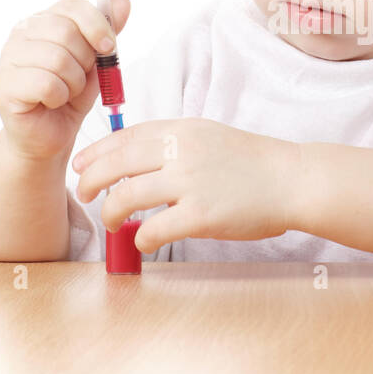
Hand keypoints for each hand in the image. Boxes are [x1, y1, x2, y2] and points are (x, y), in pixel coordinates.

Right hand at [0, 0, 131, 161]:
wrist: (50, 135)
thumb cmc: (70, 95)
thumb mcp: (96, 61)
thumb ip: (107, 31)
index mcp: (44, 21)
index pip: (71, 6)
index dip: (96, 25)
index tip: (108, 47)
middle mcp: (22, 33)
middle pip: (65, 31)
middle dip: (84, 60)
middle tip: (79, 78)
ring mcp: (9, 58)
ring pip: (57, 59)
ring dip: (73, 82)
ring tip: (66, 92)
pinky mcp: (6, 86)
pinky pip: (47, 84)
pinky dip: (60, 97)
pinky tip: (53, 102)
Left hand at [72, 118, 302, 251]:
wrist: (291, 180)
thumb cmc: (252, 162)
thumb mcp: (209, 135)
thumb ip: (174, 143)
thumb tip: (135, 160)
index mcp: (182, 130)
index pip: (125, 137)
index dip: (96, 152)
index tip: (81, 165)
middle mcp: (181, 152)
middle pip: (116, 165)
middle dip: (92, 182)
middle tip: (86, 196)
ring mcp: (190, 183)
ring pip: (126, 197)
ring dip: (111, 214)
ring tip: (112, 223)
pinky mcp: (201, 215)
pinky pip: (154, 229)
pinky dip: (140, 238)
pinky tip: (144, 242)